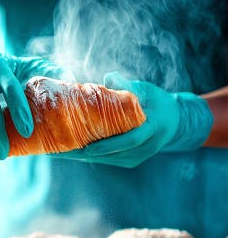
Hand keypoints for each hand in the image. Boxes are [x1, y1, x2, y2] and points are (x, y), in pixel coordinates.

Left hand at [54, 72, 212, 167]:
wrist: (173, 119)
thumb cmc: (155, 100)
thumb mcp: (145, 90)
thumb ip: (128, 86)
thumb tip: (109, 78)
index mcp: (153, 127)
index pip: (130, 139)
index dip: (109, 145)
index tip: (87, 147)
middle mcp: (148, 146)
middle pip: (116, 153)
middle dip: (89, 153)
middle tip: (64, 150)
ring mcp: (141, 155)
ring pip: (111, 159)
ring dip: (87, 157)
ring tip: (63, 152)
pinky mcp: (133, 160)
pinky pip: (111, 160)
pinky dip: (93, 156)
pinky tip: (74, 152)